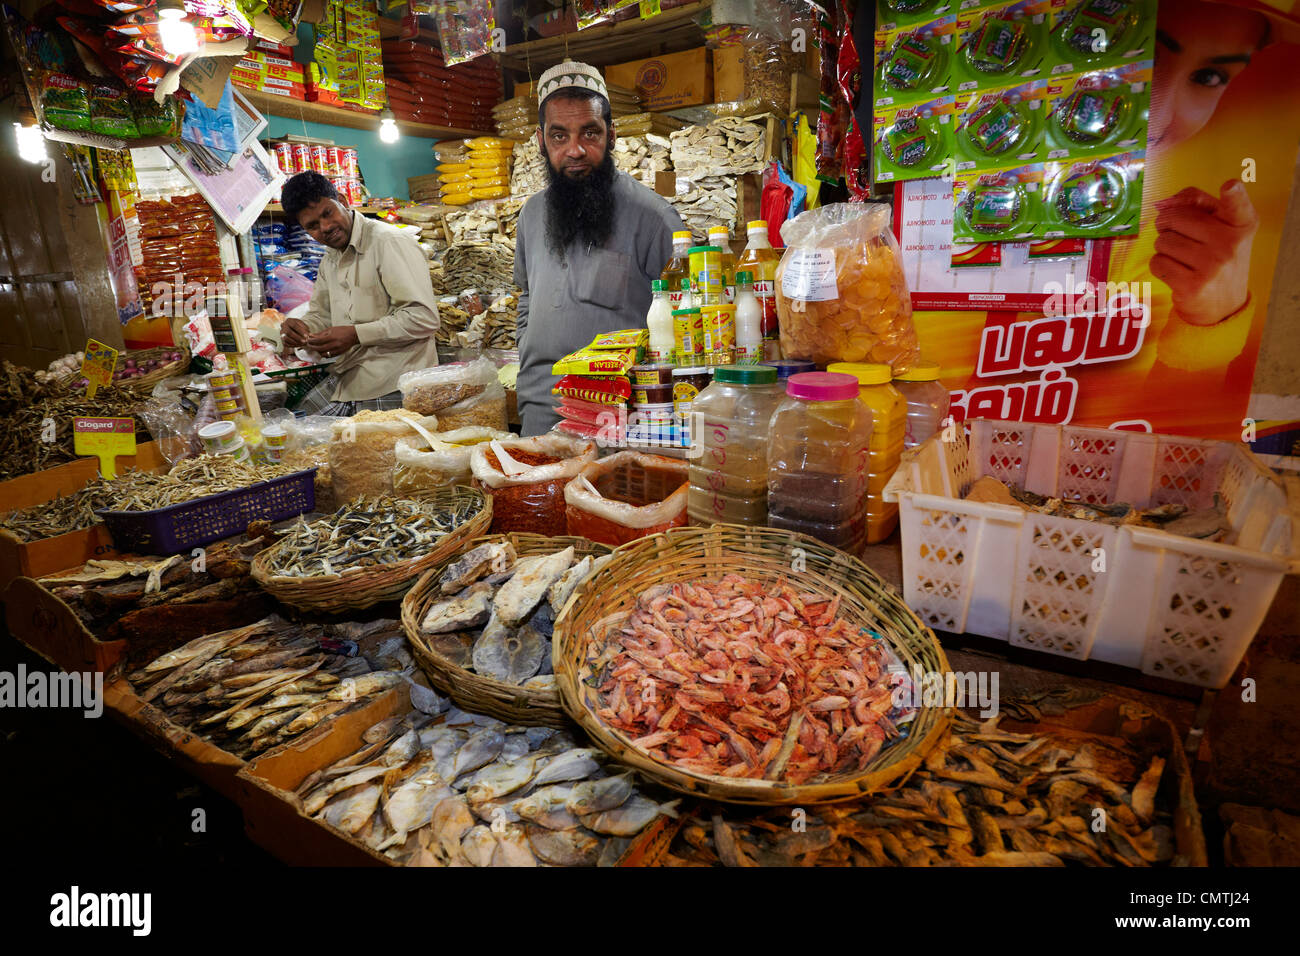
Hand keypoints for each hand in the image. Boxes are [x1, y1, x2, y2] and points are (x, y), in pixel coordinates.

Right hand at [281, 316, 309, 348]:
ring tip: (303, 344)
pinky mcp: (282, 339)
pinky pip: (286, 343)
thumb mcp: (303, 326)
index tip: (307, 335)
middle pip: (289, 332)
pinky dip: (293, 345)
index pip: (294, 325)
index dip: (300, 331)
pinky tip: (300, 345)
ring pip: (286, 338)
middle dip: (298, 337)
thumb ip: (306, 329)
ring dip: (295, 342)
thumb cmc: (299, 327)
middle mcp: (283, 326)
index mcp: (289, 320)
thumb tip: (311, 335)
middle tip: (305, 341)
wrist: (293, 330)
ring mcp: (282, 333)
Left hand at [306, 325, 359, 357]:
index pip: (318, 340)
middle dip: (312, 347)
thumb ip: (321, 333)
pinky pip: (329, 356)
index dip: (311, 341)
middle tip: (308, 346)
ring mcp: (337, 350)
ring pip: (323, 354)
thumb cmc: (342, 330)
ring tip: (314, 349)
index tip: (307, 340)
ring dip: (317, 352)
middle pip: (320, 348)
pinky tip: (321, 352)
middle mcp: (334, 344)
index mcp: (332, 337)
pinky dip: (324, 354)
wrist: (353, 335)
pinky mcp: (339, 353)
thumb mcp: (331, 329)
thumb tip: (311, 336)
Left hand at [1150, 179, 1257, 325]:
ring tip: (1183, 258)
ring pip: (1162, 241)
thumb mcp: (1217, 226)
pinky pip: (1157, 262)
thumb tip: (1164, 204)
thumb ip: (1195, 203)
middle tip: (1181, 238)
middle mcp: (1231, 243)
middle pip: (1175, 218)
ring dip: (1164, 248)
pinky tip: (1177, 272)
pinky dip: (1160, 265)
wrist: (1223, 303)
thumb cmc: (1215, 254)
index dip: (1233, 194)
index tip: (1230, 187)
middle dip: (1168, 226)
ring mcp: (1212, 265)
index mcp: (1241, 223)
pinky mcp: (1193, 285)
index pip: (1237, 205)